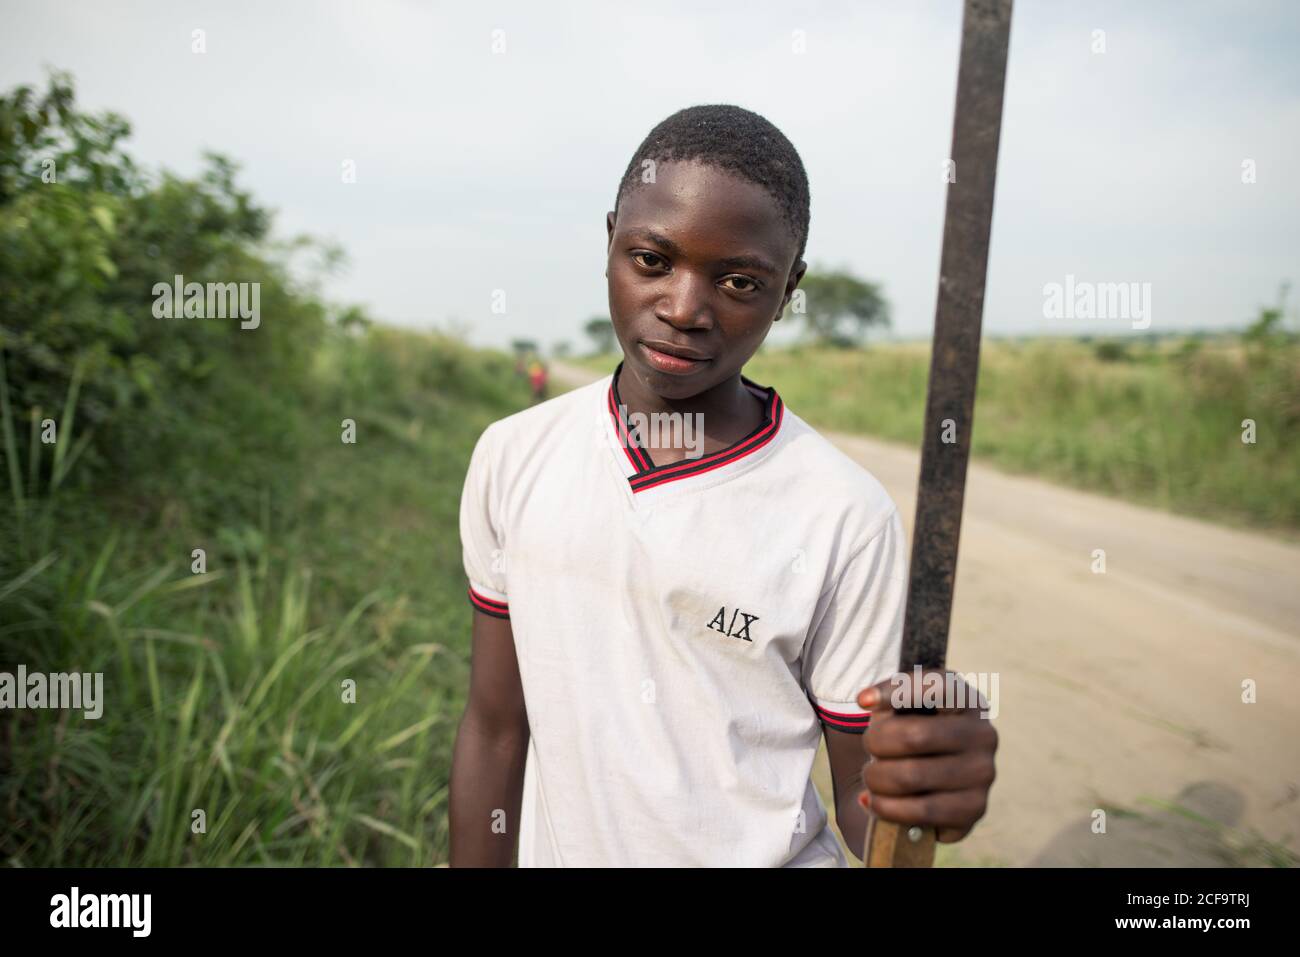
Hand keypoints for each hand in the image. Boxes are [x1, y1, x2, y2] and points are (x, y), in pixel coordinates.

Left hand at [856, 669, 997, 842]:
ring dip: (876, 778)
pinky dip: (886, 807)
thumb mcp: (902, 708)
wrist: (927, 783)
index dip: (895, 692)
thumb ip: (891, 697)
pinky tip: (875, 802)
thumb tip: (868, 700)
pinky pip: (920, 810)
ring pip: (910, 776)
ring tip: (871, 776)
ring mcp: (984, 773)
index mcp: (967, 700)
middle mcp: (984, 734)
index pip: (935, 687)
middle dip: (876, 743)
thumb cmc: (910, 733)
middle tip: (868, 747)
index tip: (862, 701)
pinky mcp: (975, 809)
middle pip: (914, 736)